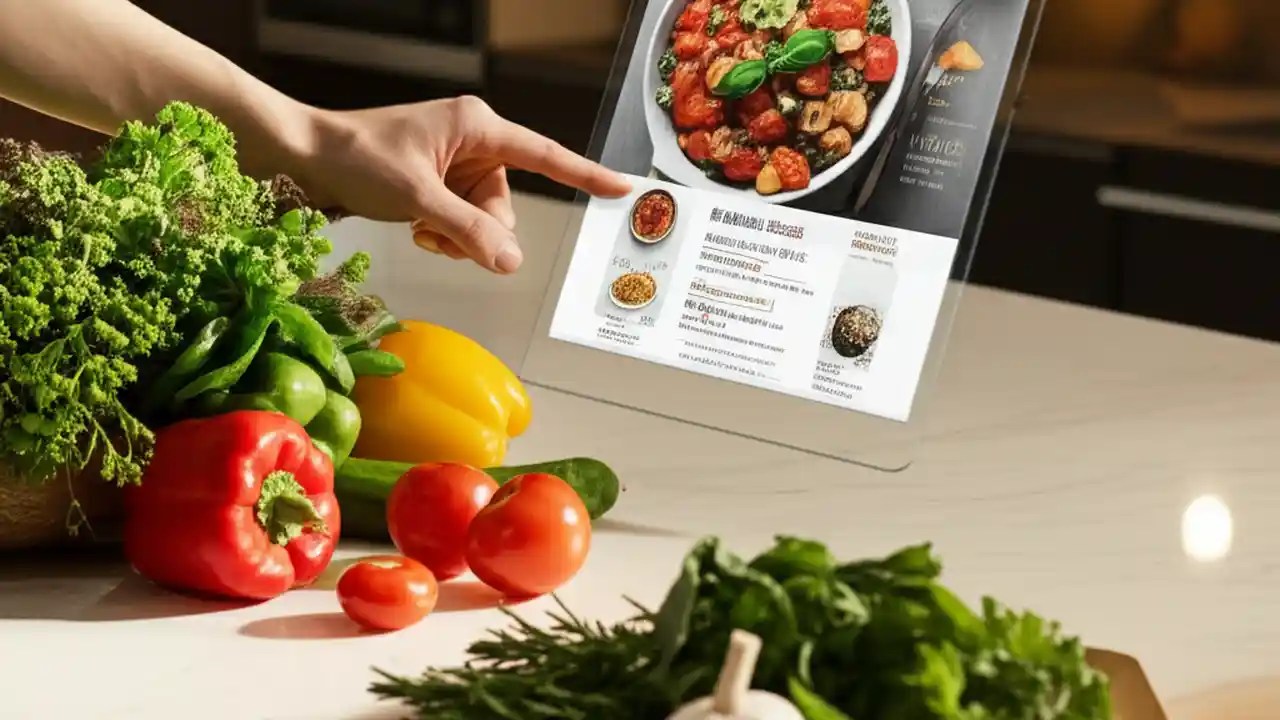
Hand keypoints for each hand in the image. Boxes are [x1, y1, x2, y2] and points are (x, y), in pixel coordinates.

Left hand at [295, 96, 630, 273]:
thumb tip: (512, 263)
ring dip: (457, 236)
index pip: (544, 156)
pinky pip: (465, 223)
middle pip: (507, 206)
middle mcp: (475, 143)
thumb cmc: (357, 158)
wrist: (306, 157)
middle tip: (438, 231)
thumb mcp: (418, 198)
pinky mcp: (442, 184)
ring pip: (486, 222)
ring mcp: (458, 166)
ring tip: (420, 227)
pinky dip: (445, 234)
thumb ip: (468, 231)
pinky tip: (417, 228)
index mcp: (477, 127)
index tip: (622, 189)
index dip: (584, 175)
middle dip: (478, 230)